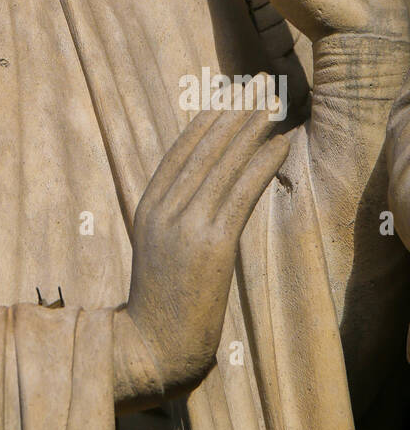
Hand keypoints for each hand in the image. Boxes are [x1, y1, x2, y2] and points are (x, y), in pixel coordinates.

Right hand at [124, 104, 288, 398]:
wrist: (151, 346)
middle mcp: (164, 208)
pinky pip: (241, 192)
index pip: (181, 150)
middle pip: (204, 147)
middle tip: (256, 83)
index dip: (208, 119)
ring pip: (223, 163)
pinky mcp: (210, 244)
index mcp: (149, 206)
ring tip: (273, 104)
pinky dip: (262, 164)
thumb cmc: (161, 305)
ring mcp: (186, 224)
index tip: (228, 95)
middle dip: (232, 111)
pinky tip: (280, 145)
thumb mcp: (161, 250)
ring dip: (251, 128)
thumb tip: (208, 193)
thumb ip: (177, 218)